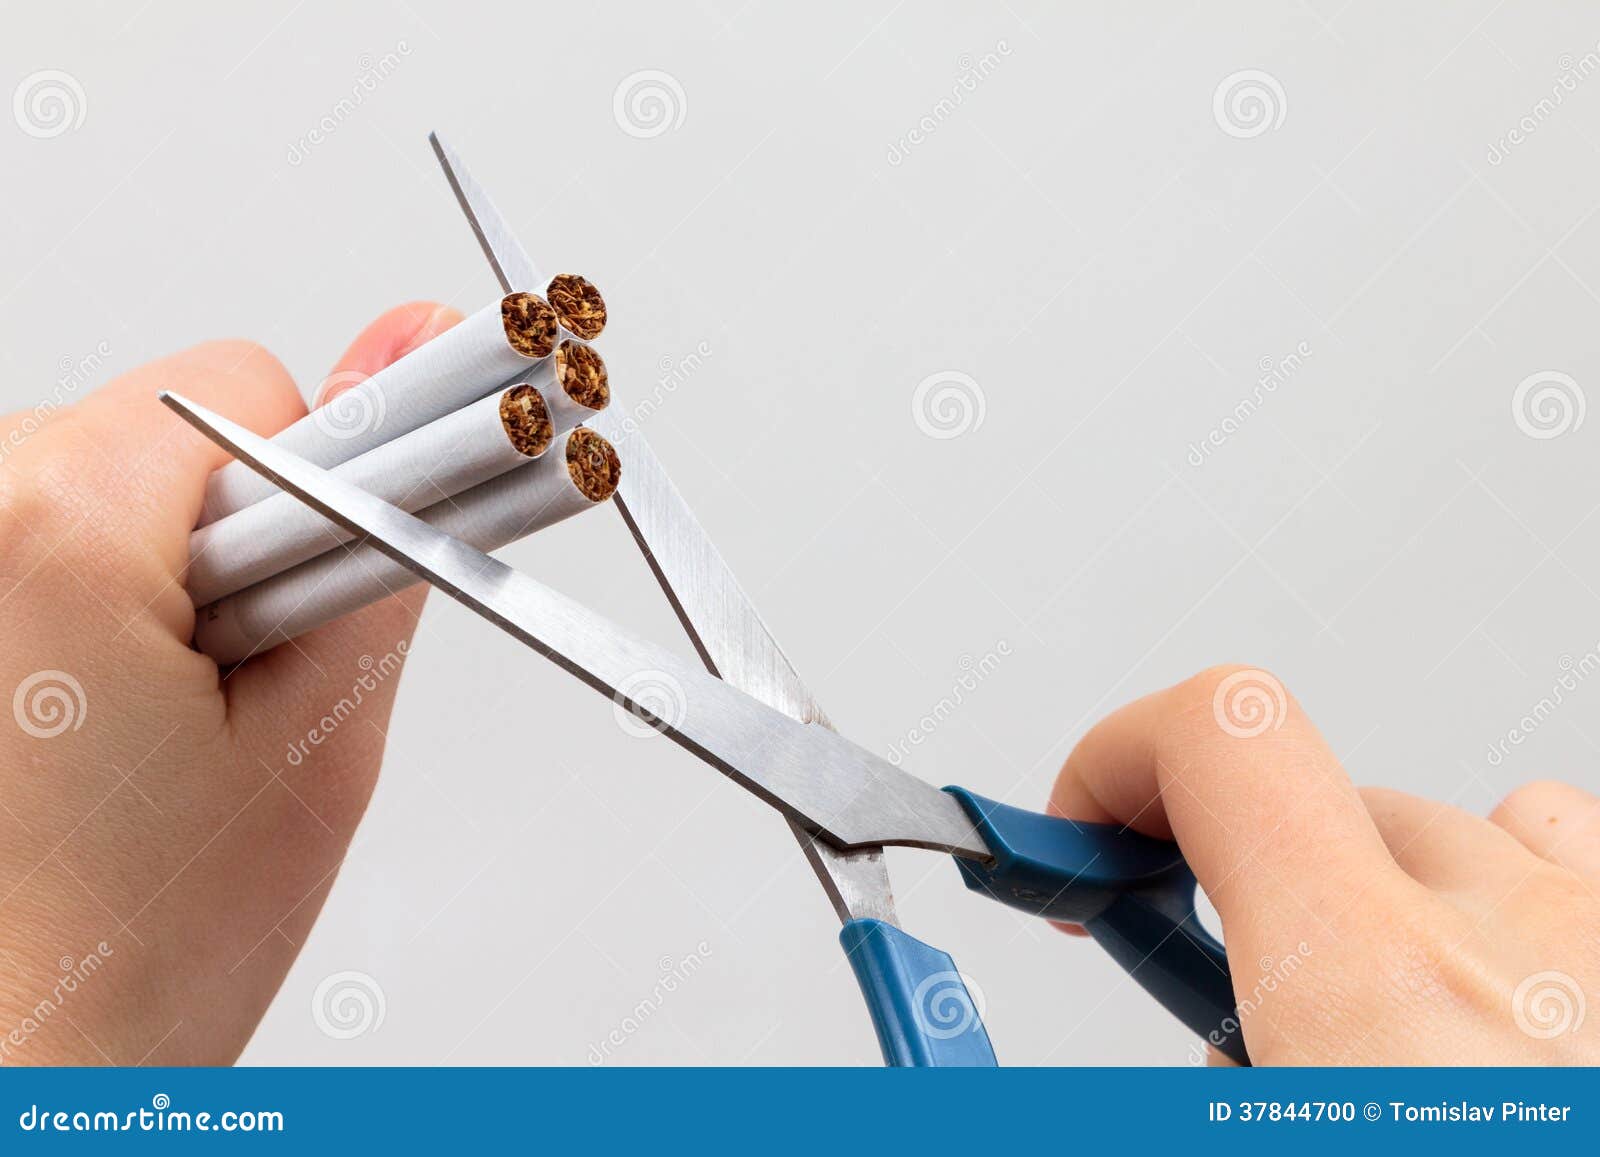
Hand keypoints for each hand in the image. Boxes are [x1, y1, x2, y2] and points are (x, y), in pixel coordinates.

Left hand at [0, 303, 460, 1064]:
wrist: (12, 1067)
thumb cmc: (121, 957)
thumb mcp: (315, 738)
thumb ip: (378, 531)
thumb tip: (414, 357)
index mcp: (52, 530)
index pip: (251, 389)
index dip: (325, 487)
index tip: (344, 542)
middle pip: (165, 437)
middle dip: (227, 544)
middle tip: (224, 682)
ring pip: (96, 483)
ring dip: (145, 574)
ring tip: (144, 714)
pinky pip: (26, 531)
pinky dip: (74, 599)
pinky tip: (81, 709)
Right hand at [1051, 665, 1599, 1063]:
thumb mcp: (1253, 1136)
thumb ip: (1196, 1072)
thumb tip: (1178, 1048)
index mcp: (1375, 992)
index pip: (1217, 736)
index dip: (1116, 757)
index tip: (1081, 830)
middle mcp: (1518, 944)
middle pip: (1315, 809)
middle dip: (1233, 888)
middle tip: (1215, 1001)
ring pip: (1457, 833)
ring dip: (1377, 897)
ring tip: (1363, 1018)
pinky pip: (1573, 863)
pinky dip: (1509, 907)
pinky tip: (1490, 997)